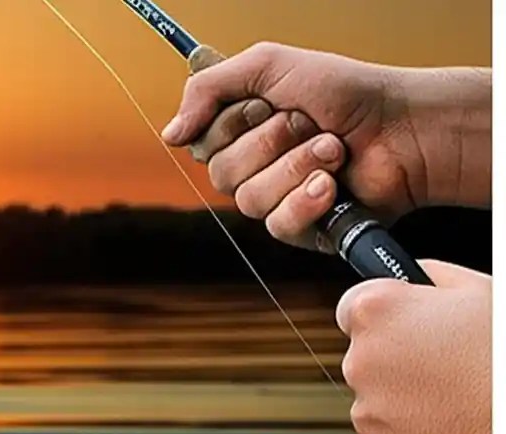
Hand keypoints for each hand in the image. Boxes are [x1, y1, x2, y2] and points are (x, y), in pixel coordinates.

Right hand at [161, 43, 490, 249]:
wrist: (404, 126)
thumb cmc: (345, 91)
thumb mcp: (267, 65)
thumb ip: (207, 88)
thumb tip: (168, 135)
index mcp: (239, 131)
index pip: (199, 142)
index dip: (231, 123)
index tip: (267, 103)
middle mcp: (252, 166)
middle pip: (220, 172)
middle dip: (269, 142)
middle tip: (309, 122)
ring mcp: (276, 200)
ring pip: (248, 199)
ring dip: (295, 166)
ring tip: (333, 149)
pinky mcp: (301, 229)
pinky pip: (278, 225)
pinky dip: (307, 199)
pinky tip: (333, 184)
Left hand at [336, 260, 490, 433]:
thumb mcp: (481, 292)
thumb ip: (433, 278)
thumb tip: (414, 275)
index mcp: (377, 314)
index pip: (353, 307)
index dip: (384, 315)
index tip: (406, 323)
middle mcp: (360, 364)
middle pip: (368, 358)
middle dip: (401, 360)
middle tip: (453, 366)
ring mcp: (369, 415)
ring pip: (380, 403)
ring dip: (410, 401)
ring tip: (462, 401)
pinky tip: (457, 431)